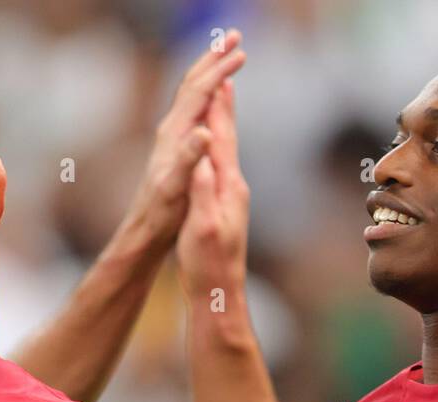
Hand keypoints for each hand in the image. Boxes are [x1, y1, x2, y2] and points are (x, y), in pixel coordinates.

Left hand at [128, 31, 246, 252]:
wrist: (145, 229)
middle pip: (192, 82)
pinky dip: (206, 91)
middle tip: (235, 35)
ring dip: (209, 69)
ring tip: (226, 54)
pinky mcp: (176, 145)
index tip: (241, 55)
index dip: (219, 71)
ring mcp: (172, 136)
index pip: (199, 92)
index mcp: (174, 134)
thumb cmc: (162, 212)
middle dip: (214, 57)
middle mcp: (171, 129)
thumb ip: (189, 158)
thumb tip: (204, 131)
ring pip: (191, 91)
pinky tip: (213, 94)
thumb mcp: (176, 187)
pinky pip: (192, 107)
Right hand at [176, 75, 248, 299]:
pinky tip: (214, 142)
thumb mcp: (203, 227)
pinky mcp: (224, 206)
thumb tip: (203, 158)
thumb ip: (204, 192)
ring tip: (221, 96)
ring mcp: (231, 196)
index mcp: (228, 187)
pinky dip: (216, 143)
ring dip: (222, 119)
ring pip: (226, 148)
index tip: (216, 74)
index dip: (217, 107)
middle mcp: (234, 187)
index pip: (221, 138)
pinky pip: (220, 163)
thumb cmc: (208, 264)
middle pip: (228, 137)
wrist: (221, 294)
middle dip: (224, 104)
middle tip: (224, 71)